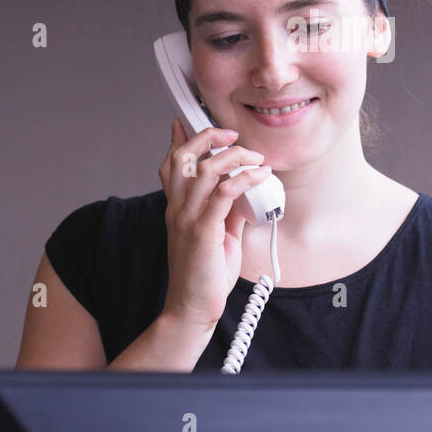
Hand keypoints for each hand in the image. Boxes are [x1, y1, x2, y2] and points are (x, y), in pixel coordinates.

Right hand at [158, 118, 269, 328]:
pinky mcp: (203, 231)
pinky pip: (223, 193)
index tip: (185, 123)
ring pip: (206, 170)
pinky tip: (260, 176)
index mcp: (177, 208)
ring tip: (256, 158)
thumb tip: (245, 190)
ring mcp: (187, 219)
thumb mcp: (219, 235)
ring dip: (234, 157)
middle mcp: (177, 209)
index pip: (171, 165)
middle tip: (233, 136)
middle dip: (208, 137)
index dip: (179, 141)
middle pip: (183, 157)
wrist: (193, 308)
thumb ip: (228, 210)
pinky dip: (244, 179)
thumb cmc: (205, 275)